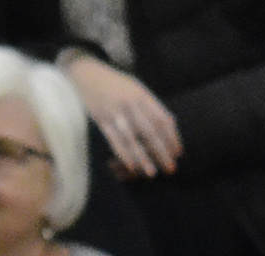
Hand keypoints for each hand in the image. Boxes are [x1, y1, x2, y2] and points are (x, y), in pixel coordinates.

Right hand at [64, 55, 180, 177]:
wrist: (87, 74)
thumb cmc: (116, 84)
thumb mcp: (136, 88)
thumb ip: (151, 105)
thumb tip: (169, 125)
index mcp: (143, 95)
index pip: (162, 119)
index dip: (171, 137)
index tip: (178, 152)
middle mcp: (130, 104)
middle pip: (150, 131)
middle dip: (161, 151)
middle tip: (170, 168)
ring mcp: (115, 112)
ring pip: (132, 139)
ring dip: (143, 158)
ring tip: (151, 173)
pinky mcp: (101, 120)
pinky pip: (114, 140)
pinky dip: (123, 154)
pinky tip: (130, 166)